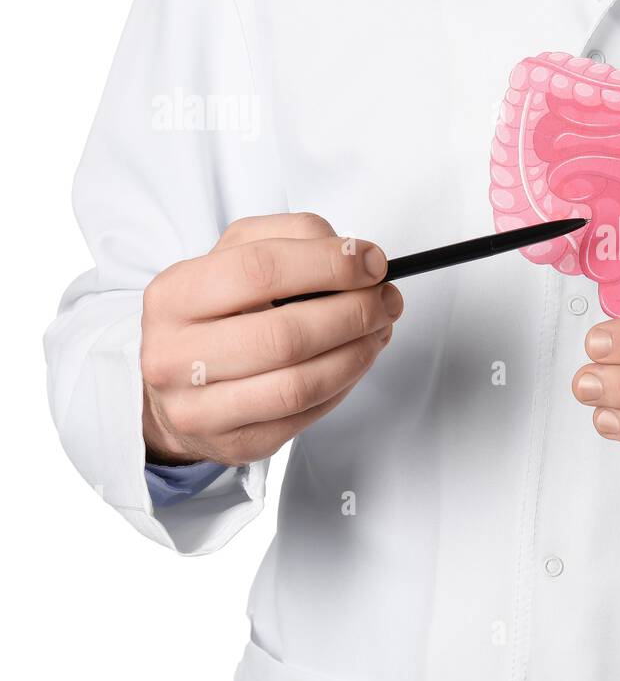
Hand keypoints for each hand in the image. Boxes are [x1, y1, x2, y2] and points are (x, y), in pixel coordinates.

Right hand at [140, 213, 402, 466]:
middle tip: (385, 301)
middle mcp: (174, 355)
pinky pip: (306, 416)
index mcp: (174, 295)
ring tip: (378, 330)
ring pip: (300, 385)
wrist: (176, 381)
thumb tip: (356, 255)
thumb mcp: (239, 254)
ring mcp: (199, 408)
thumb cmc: (216, 312)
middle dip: (354, 314)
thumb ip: (296, 237)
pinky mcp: (234, 443)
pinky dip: (344, 384)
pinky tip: (353, 361)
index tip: (372, 262)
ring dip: (357, 354)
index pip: (261, 269)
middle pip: (285, 335)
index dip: (329, 264)